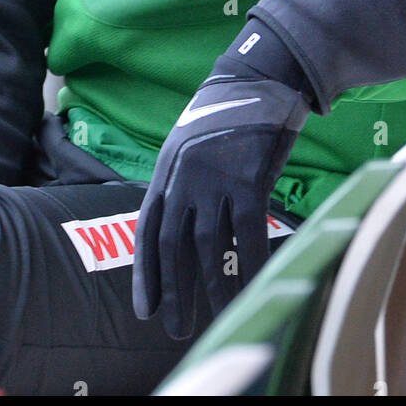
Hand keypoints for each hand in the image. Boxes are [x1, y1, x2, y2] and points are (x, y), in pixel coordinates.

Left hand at [131, 56, 309, 338]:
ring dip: (211, 288)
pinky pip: (248, 234)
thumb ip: (183, 181)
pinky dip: (250, 265)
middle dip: (175, 291)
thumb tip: (182, 224)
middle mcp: (183, 176)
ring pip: (208, 247)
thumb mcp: (190, 143)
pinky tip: (253, 289)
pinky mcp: (248, 179)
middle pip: (174, 245)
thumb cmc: (229, 113)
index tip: (145, 309)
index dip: (146, 273)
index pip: (148, 229)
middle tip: (176, 328)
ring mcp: (214, 179)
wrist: (259, 76)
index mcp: (166, 169)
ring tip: (216, 320)